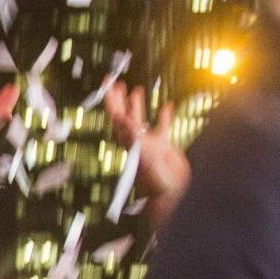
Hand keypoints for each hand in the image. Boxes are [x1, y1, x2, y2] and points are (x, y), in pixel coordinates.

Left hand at [104, 82, 190, 199]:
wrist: (172, 197)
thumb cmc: (158, 185)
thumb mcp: (145, 159)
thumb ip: (136, 141)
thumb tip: (124, 121)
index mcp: (130, 142)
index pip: (117, 116)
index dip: (111, 99)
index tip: (106, 83)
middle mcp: (136, 141)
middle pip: (123, 115)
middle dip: (118, 98)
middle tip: (114, 81)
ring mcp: (149, 144)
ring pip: (141, 120)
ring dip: (137, 105)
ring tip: (136, 89)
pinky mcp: (164, 147)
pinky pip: (163, 128)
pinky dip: (165, 116)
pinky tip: (168, 105)